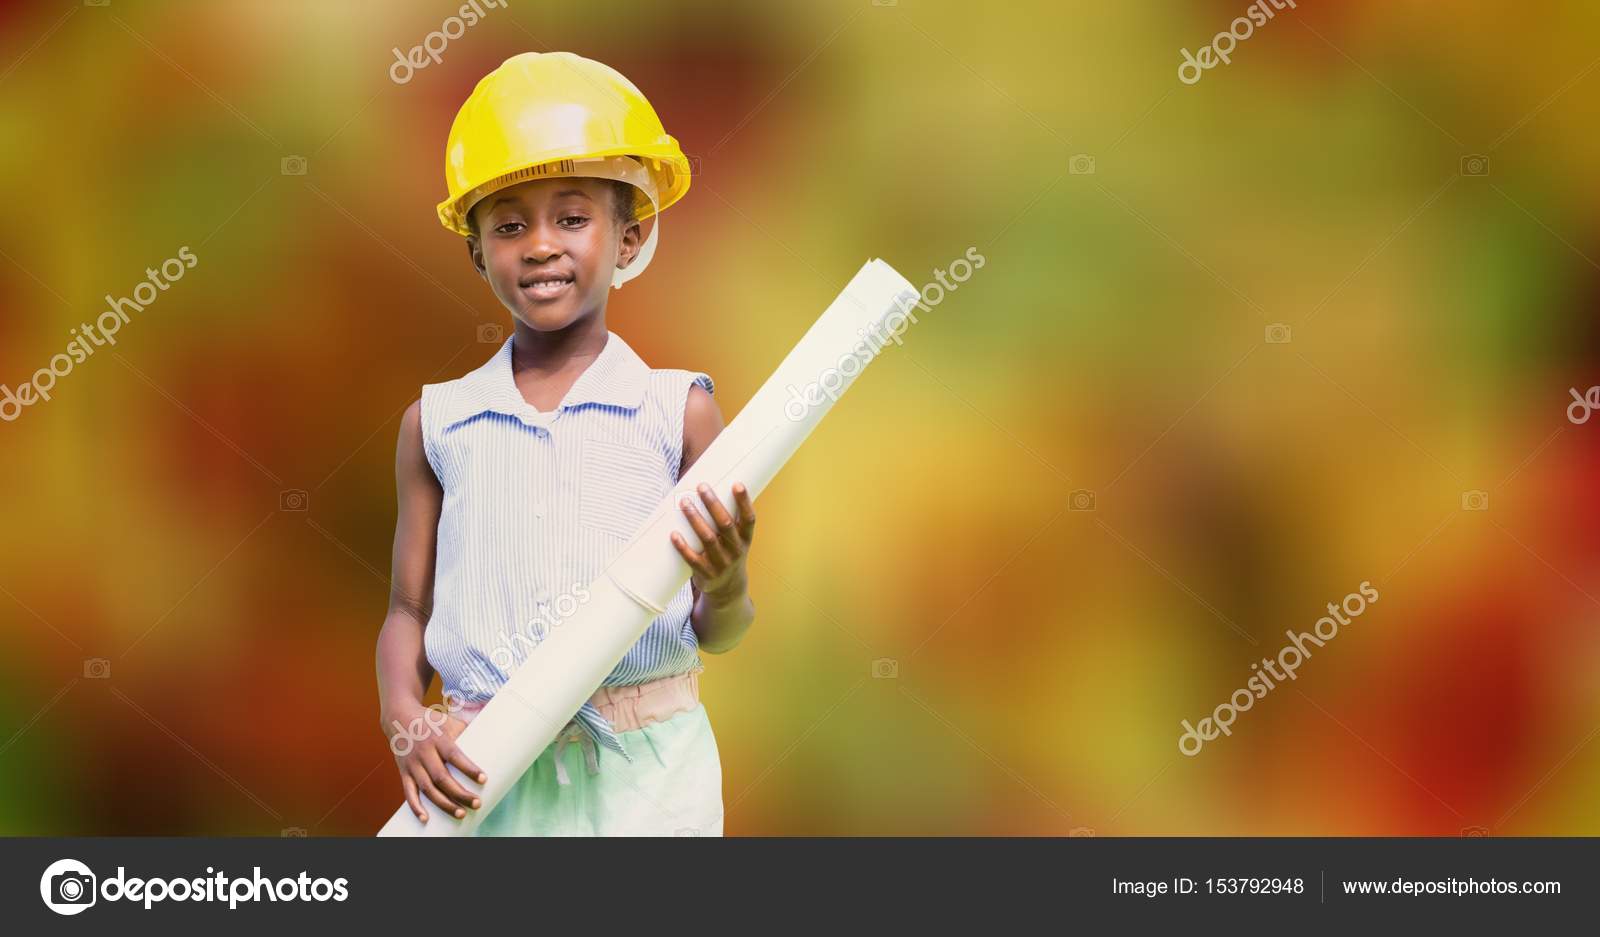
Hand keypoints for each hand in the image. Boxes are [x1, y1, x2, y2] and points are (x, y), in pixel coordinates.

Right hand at [382, 700, 485, 823]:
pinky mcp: (404, 772)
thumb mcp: (449, 721)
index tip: (483, 779)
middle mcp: (424, 753)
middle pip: (441, 777)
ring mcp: (412, 764)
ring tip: (460, 814)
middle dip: (459, 793)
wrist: (399, 717)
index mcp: (438, 739)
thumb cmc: (431, 721)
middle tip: (477, 803)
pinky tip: (426, 818)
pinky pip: (408, 792)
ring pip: (427, 789)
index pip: (455, 756)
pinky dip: (415, 807)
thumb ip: (466, 731)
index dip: (469, 769)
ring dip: (444, 804)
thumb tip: (492, 737)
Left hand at [671, 482, 754, 602]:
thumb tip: (708, 490)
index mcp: (745, 539)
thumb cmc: (728, 554)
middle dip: (713, 504)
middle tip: (701, 486)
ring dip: (695, 519)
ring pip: (708, 538)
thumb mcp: (737, 540)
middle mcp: (736, 550)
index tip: (737, 484)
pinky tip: (674, 534)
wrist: (728, 589)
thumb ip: (728, 519)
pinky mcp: (706, 574)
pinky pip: (692, 559)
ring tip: (684, 502)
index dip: (744, 502)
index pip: (749, 519)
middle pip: (725, 524)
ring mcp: (721, 563)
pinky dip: (683, 547)